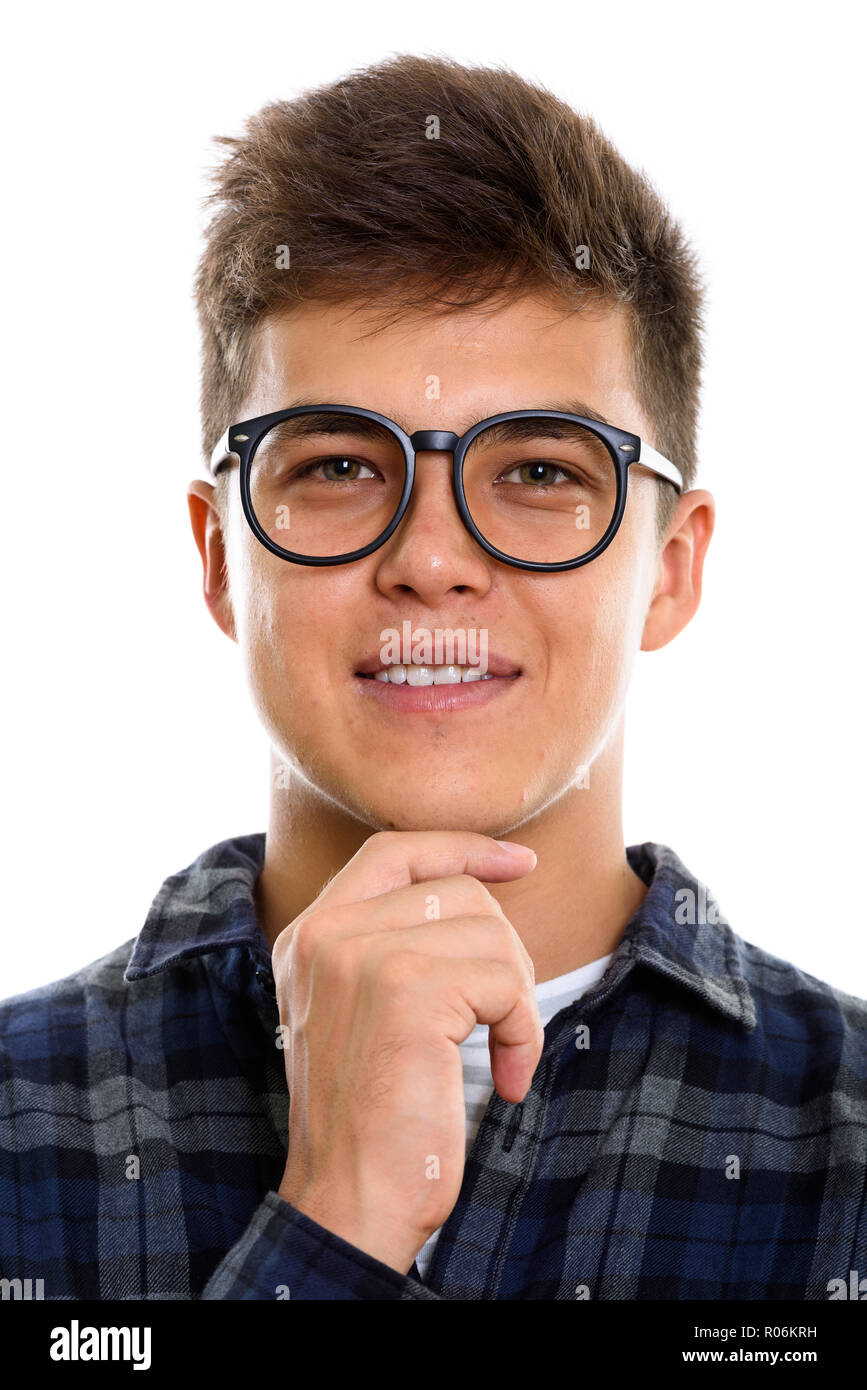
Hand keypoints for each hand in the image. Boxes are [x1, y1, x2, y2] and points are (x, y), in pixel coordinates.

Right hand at [273, 830, 541, 1273]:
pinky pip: (506, 982)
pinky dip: (524, 1033)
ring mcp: (361, 958)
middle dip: (501, 952)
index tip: (519, 863)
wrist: (349, 1200)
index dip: (462, 847)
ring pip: (490, 932)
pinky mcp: (408, 992)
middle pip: (457, 891)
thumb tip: (482, 883)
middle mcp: (325, 935)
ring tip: (499, 1056)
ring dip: (516, 1000)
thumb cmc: (371, 1117)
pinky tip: (506, 1079)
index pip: (393, 851)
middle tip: (498, 1021)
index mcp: (308, 935)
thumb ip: (393, 944)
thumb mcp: (362, 1011)